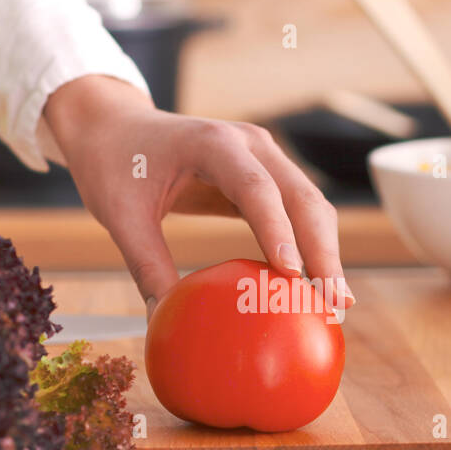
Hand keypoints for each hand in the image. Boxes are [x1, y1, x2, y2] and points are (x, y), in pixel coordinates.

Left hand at [44, 75, 355, 314]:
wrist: (114, 126)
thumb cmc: (114, 165)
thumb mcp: (121, 215)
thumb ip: (146, 266)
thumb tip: (166, 323)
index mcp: (213, 142)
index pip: (256, 188)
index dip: (278, 230)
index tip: (293, 274)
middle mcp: (250, 144)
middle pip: (302, 197)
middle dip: (323, 251)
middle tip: (335, 302)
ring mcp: (264, 157)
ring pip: (311, 204)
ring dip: (327, 252)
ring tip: (337, 304)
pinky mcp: (266, 176)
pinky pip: (298, 212)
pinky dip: (312, 246)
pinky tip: (317, 286)